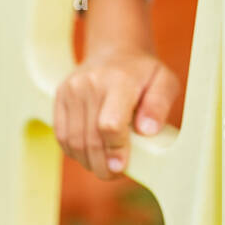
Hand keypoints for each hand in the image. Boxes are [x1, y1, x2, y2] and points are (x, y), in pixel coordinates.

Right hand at [53, 49, 180, 179]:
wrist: (115, 50)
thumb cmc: (144, 73)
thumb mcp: (164, 82)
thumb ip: (160, 105)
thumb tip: (147, 130)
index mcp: (119, 81)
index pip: (109, 124)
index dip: (115, 150)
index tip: (122, 167)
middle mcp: (90, 84)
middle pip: (89, 138)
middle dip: (102, 165)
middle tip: (115, 173)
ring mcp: (71, 89)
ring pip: (73, 141)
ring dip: (88, 162)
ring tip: (105, 166)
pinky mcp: (60, 96)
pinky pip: (62, 135)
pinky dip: (74, 152)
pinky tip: (90, 154)